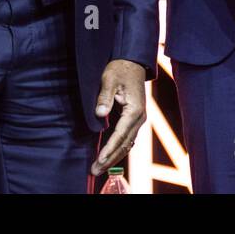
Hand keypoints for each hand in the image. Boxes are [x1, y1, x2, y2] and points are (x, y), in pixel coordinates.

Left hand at [91, 59, 147, 175]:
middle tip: (95, 171)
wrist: (132, 63)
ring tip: (99, 168)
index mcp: (134, 110)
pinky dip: (118, 149)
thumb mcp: (109, 79)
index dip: (109, 149)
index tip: (99, 160)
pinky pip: (127, 139)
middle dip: (110, 159)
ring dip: (114, 157)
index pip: (120, 135)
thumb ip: (105, 97)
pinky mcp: (134, 120)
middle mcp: (139, 118)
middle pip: (125, 144)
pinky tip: (109, 157)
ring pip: (127, 144)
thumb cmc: (120, 69)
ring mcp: (138, 120)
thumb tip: (99, 114)